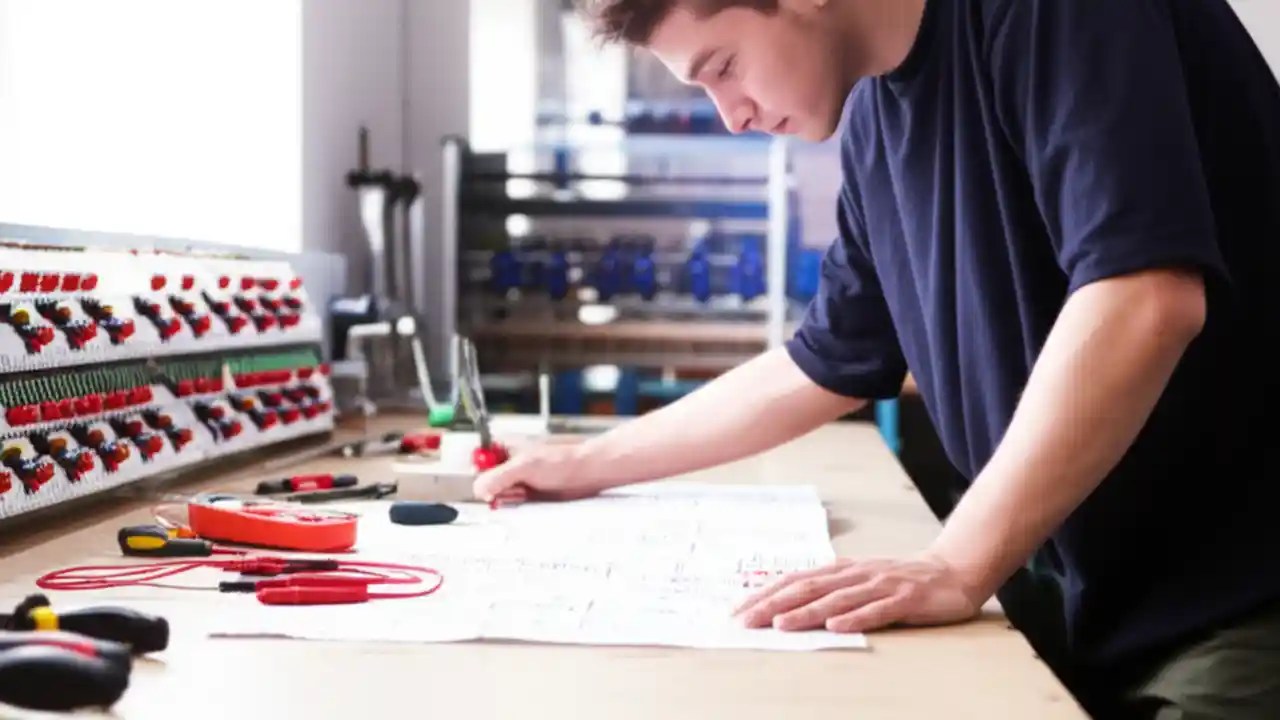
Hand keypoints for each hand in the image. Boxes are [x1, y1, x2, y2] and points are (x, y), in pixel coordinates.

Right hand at [471, 437, 601, 503]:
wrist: (587, 473)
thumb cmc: (563, 460)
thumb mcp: (525, 466)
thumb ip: (498, 477)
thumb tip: (479, 489)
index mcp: (504, 447)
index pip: (477, 459)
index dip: (479, 473)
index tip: (487, 484)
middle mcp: (508, 463)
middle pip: (485, 481)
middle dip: (494, 489)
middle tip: (510, 489)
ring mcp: (517, 479)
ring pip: (498, 494)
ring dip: (507, 498)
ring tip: (523, 493)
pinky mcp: (526, 493)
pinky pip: (511, 503)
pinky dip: (515, 505)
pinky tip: (526, 500)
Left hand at [732, 554, 983, 632]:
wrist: (953, 571)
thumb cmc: (901, 580)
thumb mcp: (861, 581)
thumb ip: (832, 590)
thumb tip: (789, 605)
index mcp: (842, 570)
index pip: (796, 580)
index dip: (766, 594)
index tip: (739, 609)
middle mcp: (857, 574)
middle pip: (808, 588)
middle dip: (773, 604)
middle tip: (746, 620)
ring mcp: (881, 585)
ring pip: (837, 599)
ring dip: (807, 612)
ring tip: (780, 625)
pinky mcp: (905, 599)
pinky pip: (878, 611)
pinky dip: (856, 618)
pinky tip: (837, 627)